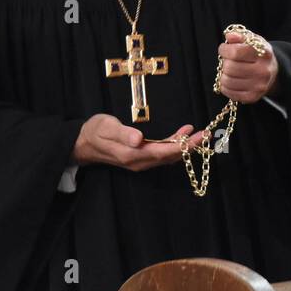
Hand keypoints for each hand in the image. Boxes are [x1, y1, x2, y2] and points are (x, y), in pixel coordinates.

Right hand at [72, 114, 207, 169]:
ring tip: (199, 133)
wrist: (83, 143)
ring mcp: (140, 162)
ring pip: (168, 156)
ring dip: (184, 146)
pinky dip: (174, 145)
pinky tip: (182, 134)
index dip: (182, 145)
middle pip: (170, 156)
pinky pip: (162, 154)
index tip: (198, 136)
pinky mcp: (140, 158)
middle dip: (190, 147)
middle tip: (207, 135)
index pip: (163, 152)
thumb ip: (122, 134)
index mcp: (132, 154)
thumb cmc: (94, 132)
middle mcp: (139, 162)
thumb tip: (139, 139)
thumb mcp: (106, 128)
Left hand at [216, 29, 277, 103]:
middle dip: (224, 62)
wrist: (272, 71)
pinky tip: (229, 80)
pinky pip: (230, 93)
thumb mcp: (252, 40)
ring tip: (227, 70)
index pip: (236, 52)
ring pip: (228, 81)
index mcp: (264, 53)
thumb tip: (229, 36)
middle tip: (226, 60)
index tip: (223, 49)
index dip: (225, 50)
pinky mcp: (253, 97)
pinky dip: (225, 86)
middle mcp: (263, 71)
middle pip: (230, 68)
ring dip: (222, 74)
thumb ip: (240, 36)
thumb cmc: (257, 54)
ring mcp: (259, 86)